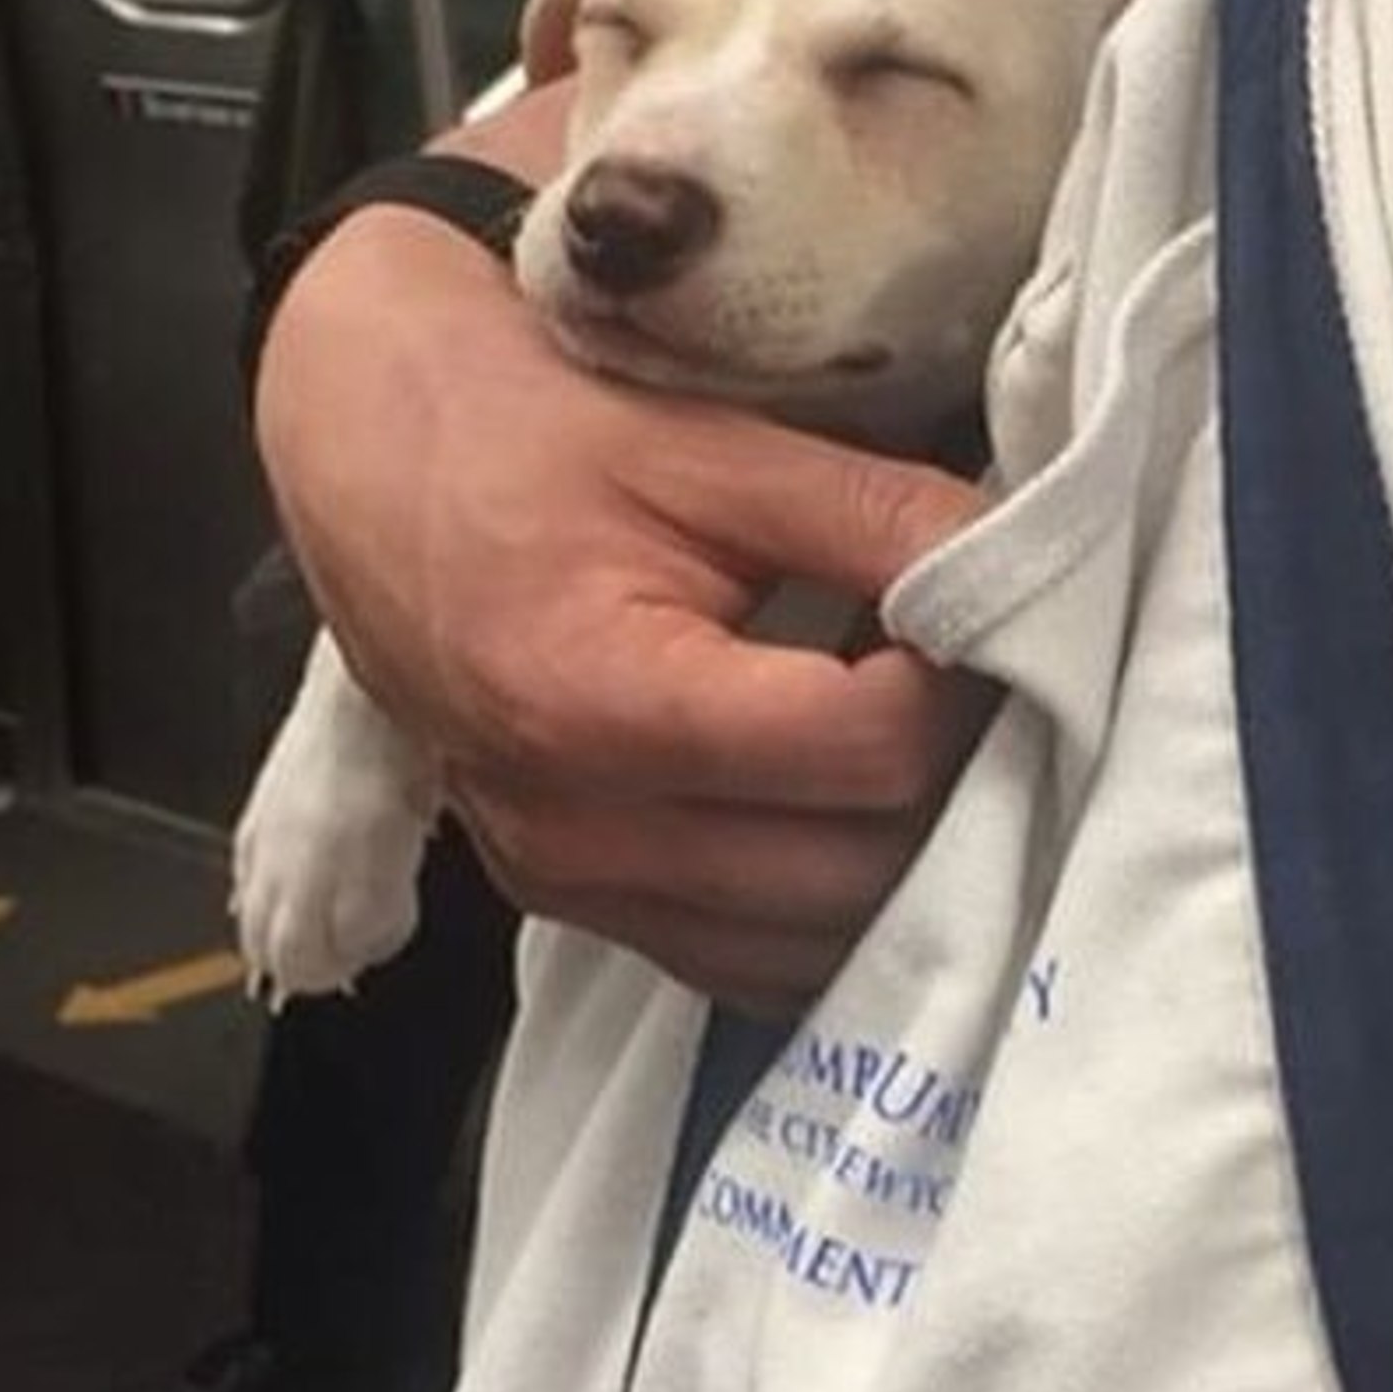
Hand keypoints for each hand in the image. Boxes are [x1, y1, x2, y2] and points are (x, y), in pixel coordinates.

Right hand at [256, 117, 994, 1012]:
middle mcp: (577, 828)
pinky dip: (829, 910)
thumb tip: (1028, 571)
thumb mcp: (707, 442)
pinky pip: (751, 965)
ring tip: (925, 743)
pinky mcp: (577, 908)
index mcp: (599, 701)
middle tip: (988, 687)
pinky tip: (858, 816)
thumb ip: (877, 514)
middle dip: (951, 780)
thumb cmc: (526, 426)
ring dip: (902, 859)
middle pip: (858, 866)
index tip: (977, 617)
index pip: (868, 750)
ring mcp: (572, 886)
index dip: (957, 684)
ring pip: (818, 942)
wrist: (364, 451)